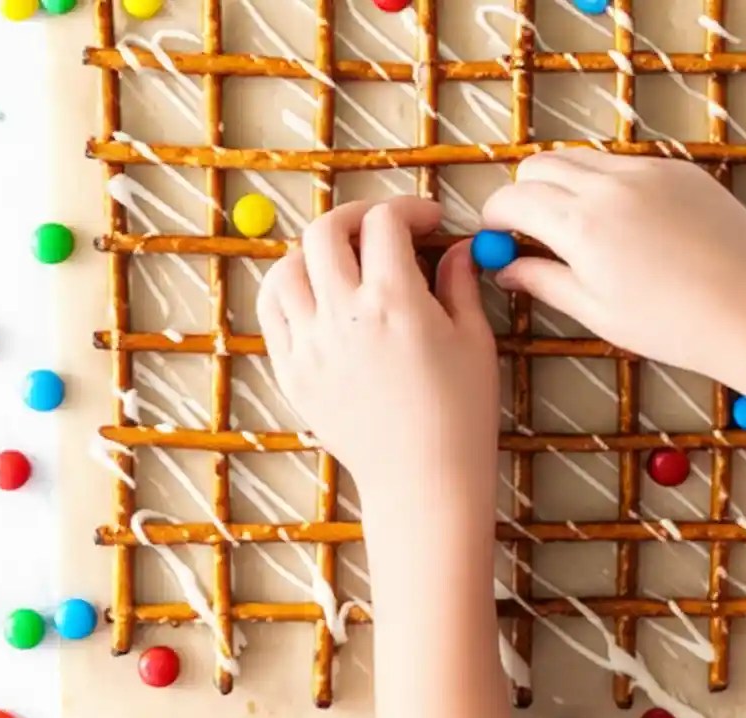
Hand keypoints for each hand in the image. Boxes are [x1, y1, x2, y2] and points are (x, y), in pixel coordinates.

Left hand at [256, 197, 499, 521]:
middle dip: (356, 217)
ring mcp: (310, 344)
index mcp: (395, 300)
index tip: (427, 222)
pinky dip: (289, 290)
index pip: (385, 223)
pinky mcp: (292, 372)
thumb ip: (459, 284)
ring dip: (315, 251)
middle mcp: (343, 314)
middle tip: (381, 228)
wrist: (423, 480)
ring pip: (287, 267)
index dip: (409, 210)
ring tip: (343, 261)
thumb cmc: (460, 414)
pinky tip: (316, 295)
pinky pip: (272, 312)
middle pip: (326, 231)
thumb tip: (456, 247)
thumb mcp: (474, 340)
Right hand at [482, 149, 745, 388]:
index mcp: (580, 225)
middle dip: (526, 193)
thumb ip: (543, 281)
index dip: (496, 216)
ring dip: (566, 184)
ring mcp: (647, 171)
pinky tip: (630, 224)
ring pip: (583, 159)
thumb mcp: (596, 311)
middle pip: (541, 165)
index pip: (513, 198)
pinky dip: (610, 184)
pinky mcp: (679, 170)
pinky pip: (626, 164)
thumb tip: (505, 269)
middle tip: (534, 230)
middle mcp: (608, 186)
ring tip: (581, 228)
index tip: (498, 235)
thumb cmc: (671, 324)